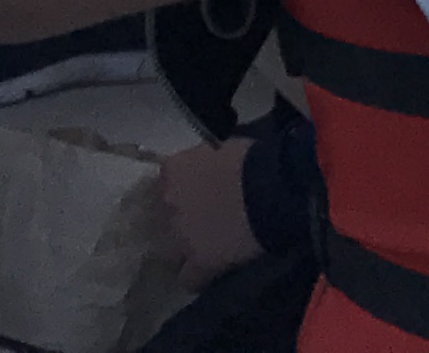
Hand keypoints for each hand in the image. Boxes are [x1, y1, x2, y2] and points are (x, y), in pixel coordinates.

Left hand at [156, 138, 262, 276]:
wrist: (269, 188)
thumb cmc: (250, 159)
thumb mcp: (219, 149)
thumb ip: (203, 163)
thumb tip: (208, 171)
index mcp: (171, 171)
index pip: (161, 191)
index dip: (178, 200)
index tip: (193, 203)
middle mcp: (167, 203)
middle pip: (159, 223)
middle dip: (175, 227)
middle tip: (198, 229)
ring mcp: (180, 235)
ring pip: (168, 255)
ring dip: (182, 255)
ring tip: (202, 256)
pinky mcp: (200, 262)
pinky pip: (189, 279)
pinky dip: (198, 278)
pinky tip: (210, 274)